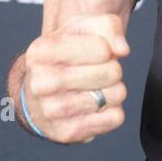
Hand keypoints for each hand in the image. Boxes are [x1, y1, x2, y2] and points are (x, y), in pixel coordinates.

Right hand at [21, 13, 129, 144]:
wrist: (45, 89)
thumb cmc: (67, 53)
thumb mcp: (83, 28)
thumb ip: (107, 27)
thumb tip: (121, 49)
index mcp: (40, 52)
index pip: (102, 49)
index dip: (107, 49)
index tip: (95, 51)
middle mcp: (40, 83)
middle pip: (111, 73)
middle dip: (113, 69)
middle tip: (98, 71)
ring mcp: (51, 111)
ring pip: (115, 96)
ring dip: (114, 90)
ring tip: (95, 88)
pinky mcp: (67, 133)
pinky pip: (114, 118)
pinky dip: (113, 110)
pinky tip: (95, 106)